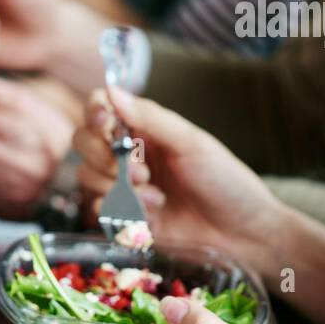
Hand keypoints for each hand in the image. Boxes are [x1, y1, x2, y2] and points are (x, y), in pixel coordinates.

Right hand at [73, 86, 283, 277]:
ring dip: (117, 186)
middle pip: (83, 141)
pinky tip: (152, 213)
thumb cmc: (225, 181)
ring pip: (86, 175)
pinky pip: (95, 208)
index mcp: (146, 130)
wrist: (241, 232)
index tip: (105, 123)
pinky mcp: (123, 218)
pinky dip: (120, 211)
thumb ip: (151, 117)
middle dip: (104, 155)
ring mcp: (124, 187)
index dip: (95, 113)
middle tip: (139, 169)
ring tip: (154, 194)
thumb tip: (113, 90)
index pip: (101, 109)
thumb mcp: (191, 143)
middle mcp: (129, 154)